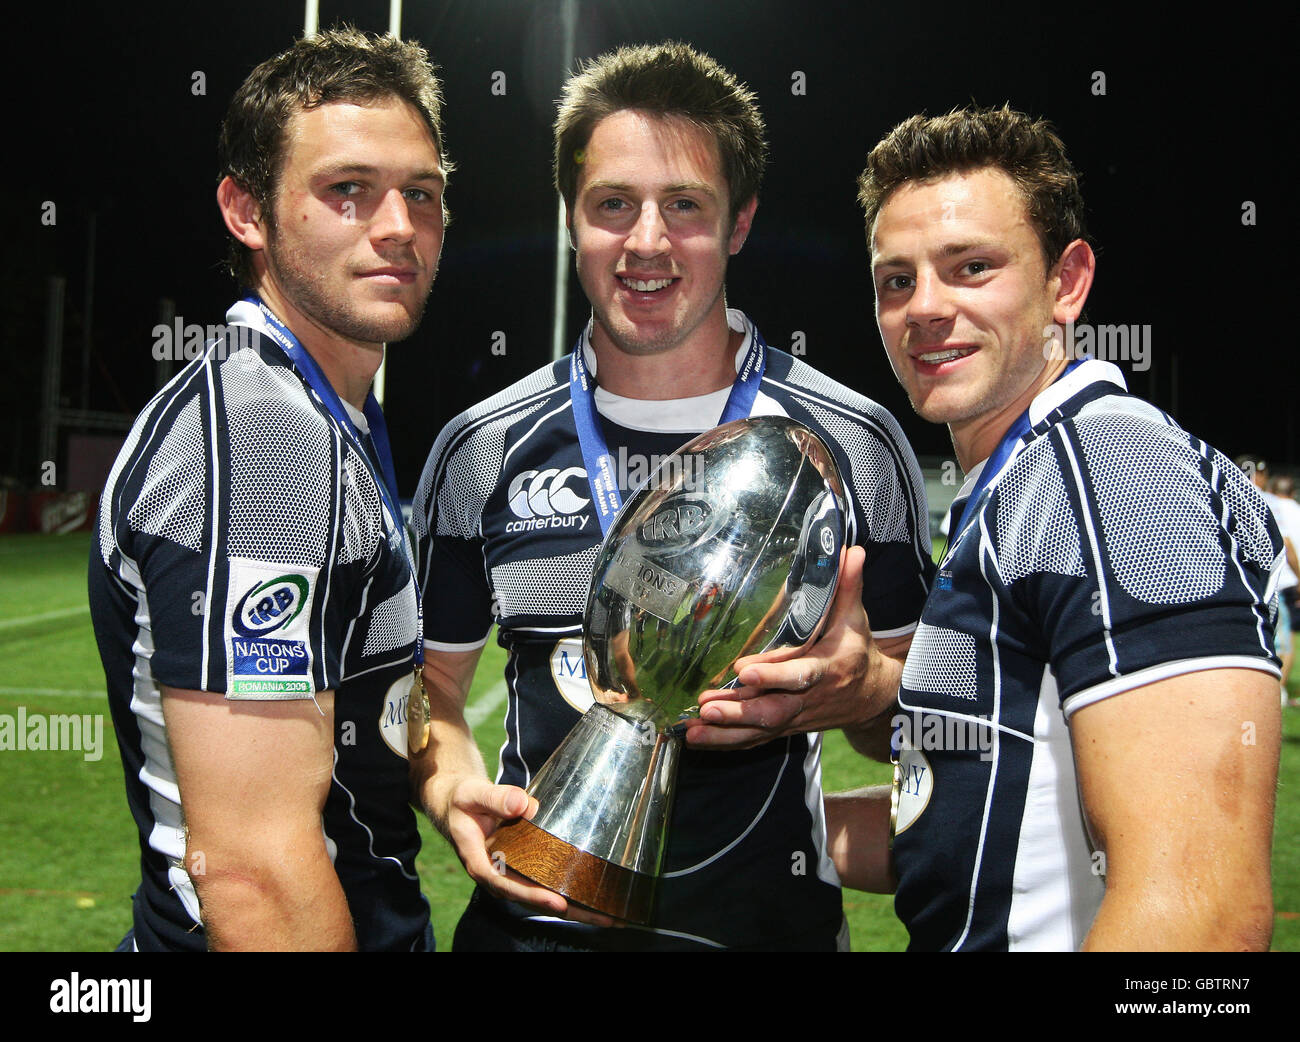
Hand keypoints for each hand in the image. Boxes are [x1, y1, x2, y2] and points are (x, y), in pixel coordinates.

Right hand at [438, 776, 617, 927]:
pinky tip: (594, 898)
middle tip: (601, 917)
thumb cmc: (463, 800)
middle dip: (566, 910)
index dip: (531, 895)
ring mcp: (510, 874)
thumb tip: (523, 805)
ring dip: (574, 908)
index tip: (557, 902)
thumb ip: (495, 797)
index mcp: (480, 862)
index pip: (506, 885)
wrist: (457, 804)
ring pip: (542, 897)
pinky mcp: (521, 868)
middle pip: (532, 900)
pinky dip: (568, 893)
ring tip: (609, 916)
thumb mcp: (471, 794)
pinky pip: (545, 884)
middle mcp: (497, 875)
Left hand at [686, 546, 893, 748]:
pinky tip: (696, 739)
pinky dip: (726, 743)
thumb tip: (852, 551)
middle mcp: (809, 699)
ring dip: (725, 732)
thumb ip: (848, 586)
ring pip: (760, 730)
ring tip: (693, 729)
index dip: (774, 675)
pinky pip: (754, 740)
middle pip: (773, 711)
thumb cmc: (856, 650)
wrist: (870, 696)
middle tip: (707, 706)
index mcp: (827, 669)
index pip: (800, 675)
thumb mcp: (856, 618)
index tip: (744, 670)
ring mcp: (795, 718)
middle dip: (739, 712)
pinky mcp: (784, 727)